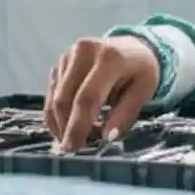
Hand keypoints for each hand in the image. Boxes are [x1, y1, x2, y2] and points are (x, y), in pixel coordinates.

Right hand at [43, 36, 159, 152]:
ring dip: (62, 122)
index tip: (73, 148)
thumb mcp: (143, 92)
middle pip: (65, 98)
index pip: (87, 97)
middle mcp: (84, 51)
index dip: (78, 126)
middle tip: (76, 147)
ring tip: (79, 134)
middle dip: (66, 128)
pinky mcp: (60, 62)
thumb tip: (106, 138)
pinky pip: (52, 93)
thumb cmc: (140, 71)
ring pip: (55, 98)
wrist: (131, 46)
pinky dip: (57, 113)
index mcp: (110, 58)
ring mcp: (69, 55)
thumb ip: (124, 115)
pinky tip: (70, 122)